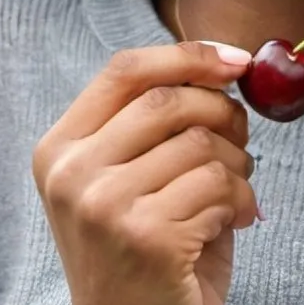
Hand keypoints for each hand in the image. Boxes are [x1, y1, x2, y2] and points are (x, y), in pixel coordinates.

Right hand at [32, 40, 258, 304]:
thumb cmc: (147, 249)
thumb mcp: (133, 176)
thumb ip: (159, 120)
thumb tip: (226, 60)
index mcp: (60, 147)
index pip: (124, 69)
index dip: (186, 55)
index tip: (236, 61)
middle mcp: (71, 173)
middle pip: (167, 100)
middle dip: (222, 112)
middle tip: (243, 139)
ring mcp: (103, 205)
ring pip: (200, 143)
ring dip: (237, 165)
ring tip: (233, 193)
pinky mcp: (145, 236)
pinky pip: (217, 185)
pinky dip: (241, 200)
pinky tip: (232, 222)